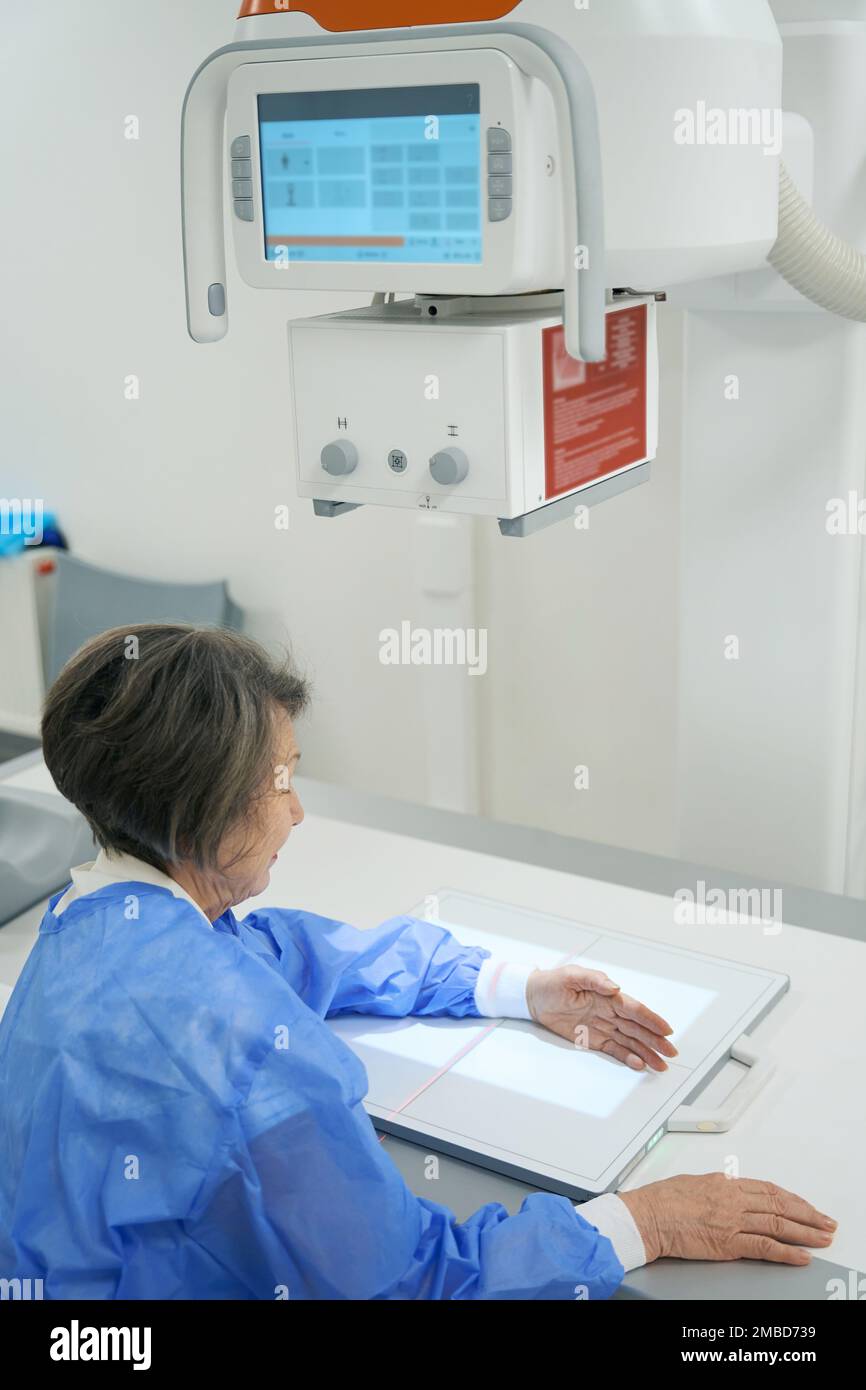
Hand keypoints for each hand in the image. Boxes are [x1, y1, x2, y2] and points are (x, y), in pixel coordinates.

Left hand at [526, 965, 676, 1070]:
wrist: (534, 997)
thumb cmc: (554, 983)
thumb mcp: (572, 975)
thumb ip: (594, 980)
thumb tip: (615, 988)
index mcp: (608, 996)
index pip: (634, 1009)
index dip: (651, 1019)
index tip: (666, 1030)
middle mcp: (610, 1012)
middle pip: (637, 1028)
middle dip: (655, 1040)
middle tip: (671, 1052)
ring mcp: (603, 1027)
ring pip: (630, 1041)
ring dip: (646, 1052)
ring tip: (661, 1065)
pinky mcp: (593, 1040)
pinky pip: (614, 1050)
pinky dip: (627, 1057)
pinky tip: (639, 1064)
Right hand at [619, 1173, 837, 1264]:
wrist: (647, 1216)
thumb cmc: (662, 1200)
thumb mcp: (694, 1182)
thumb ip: (716, 1186)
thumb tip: (728, 1186)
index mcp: (726, 1183)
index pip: (769, 1190)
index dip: (792, 1198)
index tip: (806, 1205)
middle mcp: (734, 1200)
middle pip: (780, 1206)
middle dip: (808, 1214)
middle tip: (826, 1221)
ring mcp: (733, 1222)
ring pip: (779, 1225)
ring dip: (805, 1232)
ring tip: (823, 1238)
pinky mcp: (728, 1243)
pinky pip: (765, 1247)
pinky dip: (786, 1252)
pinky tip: (801, 1256)